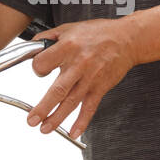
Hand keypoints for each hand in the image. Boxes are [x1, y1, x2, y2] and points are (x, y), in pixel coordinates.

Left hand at [27, 19, 140, 139]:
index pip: (43, 63)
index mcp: (68, 47)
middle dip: (43, 108)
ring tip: (45, 129)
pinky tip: (74, 132)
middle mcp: (78, 64)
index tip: (38, 71)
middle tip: (32, 120)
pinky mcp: (101, 87)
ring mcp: (90, 78)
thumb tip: (32, 47)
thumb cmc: (99, 33)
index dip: (37, 68)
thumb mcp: (70, 28)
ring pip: (71, 102)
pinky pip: (90, 107)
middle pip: (58, 89)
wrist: (127, 39)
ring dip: (57, 118)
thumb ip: (49, 38)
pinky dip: (82, 121)